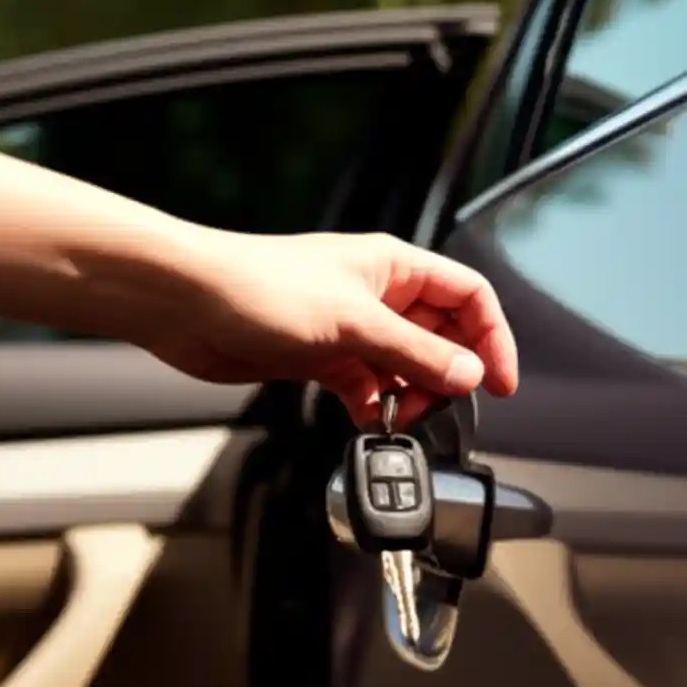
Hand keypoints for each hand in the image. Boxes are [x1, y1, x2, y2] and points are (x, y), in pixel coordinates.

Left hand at [143, 230, 518, 428]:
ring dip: (409, 395)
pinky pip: (365, 385)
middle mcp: (374, 295)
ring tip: (400, 417)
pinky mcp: (318, 356)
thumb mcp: (352, 322)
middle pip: (439, 336)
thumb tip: (469, 374)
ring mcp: (346, 328)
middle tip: (440, 406)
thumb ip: (415, 354)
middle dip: (447, 373)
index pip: (467, 296)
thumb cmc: (258, 287)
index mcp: (392, 267)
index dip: (492, 338)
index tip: (499, 383)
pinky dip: (373, 404)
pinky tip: (368, 419)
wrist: (188, 304)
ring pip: (402, 366)